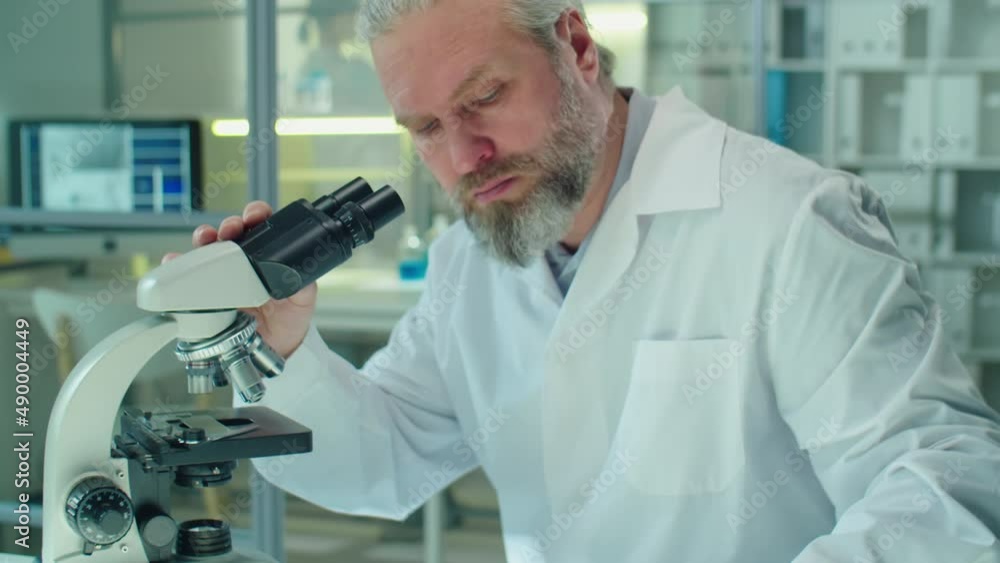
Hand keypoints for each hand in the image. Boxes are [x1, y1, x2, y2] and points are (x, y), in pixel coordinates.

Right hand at [162, 201, 317, 358]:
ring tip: (204, 240)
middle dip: (229, 225)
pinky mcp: (206, 291)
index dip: (256, 215)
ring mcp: (223, 275)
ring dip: (204, 238)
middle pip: (232, 233)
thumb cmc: (289, 319)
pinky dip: (179, 264)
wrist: (273, 348)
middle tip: (230, 230)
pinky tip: (175, 261)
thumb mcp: (302, 301)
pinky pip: (188, 275)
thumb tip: (301, 278)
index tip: (254, 216)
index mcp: (268, 256)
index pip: (262, 227)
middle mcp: (244, 261)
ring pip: (209, 248)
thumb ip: (303, 287)